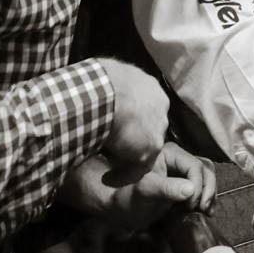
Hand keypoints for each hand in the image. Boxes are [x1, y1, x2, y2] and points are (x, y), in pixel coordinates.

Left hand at [58, 144, 215, 234]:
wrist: (121, 209)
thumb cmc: (127, 197)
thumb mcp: (145, 192)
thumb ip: (166, 188)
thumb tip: (191, 189)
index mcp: (169, 154)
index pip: (194, 166)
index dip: (197, 185)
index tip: (191, 205)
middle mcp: (179, 159)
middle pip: (205, 169)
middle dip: (207, 189)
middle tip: (201, 208)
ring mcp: (183, 171)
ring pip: (207, 177)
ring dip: (210, 194)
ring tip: (204, 211)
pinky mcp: (185, 184)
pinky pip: (203, 187)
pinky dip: (207, 198)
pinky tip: (204, 211)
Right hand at [99, 59, 172, 185]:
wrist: (99, 93)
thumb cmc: (94, 80)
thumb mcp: (106, 73)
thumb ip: (112, 81)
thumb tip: (100, 82)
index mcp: (149, 86)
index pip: (145, 105)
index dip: (131, 117)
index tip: (117, 125)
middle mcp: (160, 106)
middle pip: (149, 125)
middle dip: (134, 135)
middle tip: (114, 144)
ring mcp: (158, 128)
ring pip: (145, 146)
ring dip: (129, 154)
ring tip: (109, 162)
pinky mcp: (150, 148)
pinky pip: (139, 168)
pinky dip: (124, 174)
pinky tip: (109, 179)